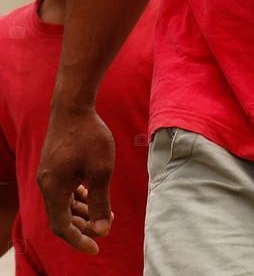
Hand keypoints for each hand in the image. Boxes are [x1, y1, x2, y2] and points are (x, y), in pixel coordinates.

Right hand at [38, 106, 115, 253]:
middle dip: (84, 225)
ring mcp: (49, 173)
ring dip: (82, 211)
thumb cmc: (89, 136)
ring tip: (105, 211)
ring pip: (63, 203)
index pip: (62, 227)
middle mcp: (46, 184)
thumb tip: (102, 230)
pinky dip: (77, 197)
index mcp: (53, 190)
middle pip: (62, 217)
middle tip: (106, 225)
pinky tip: (93, 194)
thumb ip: (100, 202)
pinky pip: (63, 190)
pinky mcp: (54, 164)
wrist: (73, 105)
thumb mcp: (101, 171)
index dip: (79, 240)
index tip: (96, 247)